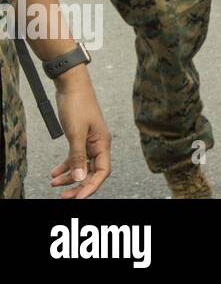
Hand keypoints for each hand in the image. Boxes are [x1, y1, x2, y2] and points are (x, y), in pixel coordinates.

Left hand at [49, 70, 110, 198]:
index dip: (91, 186)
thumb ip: (77, 157)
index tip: (77, 197)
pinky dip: (65, 166)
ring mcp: (90, 141)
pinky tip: (54, 172)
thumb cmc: (77, 106)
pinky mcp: (80, 137)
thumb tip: (80, 178)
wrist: (72, 85)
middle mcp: (99, 144)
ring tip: (54, 184)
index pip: (102, 172)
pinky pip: (75, 157)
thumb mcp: (75, 133)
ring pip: (82, 165)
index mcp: (103, 143)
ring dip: (69, 177)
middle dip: (78, 185)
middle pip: (92, 172)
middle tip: (64, 197)